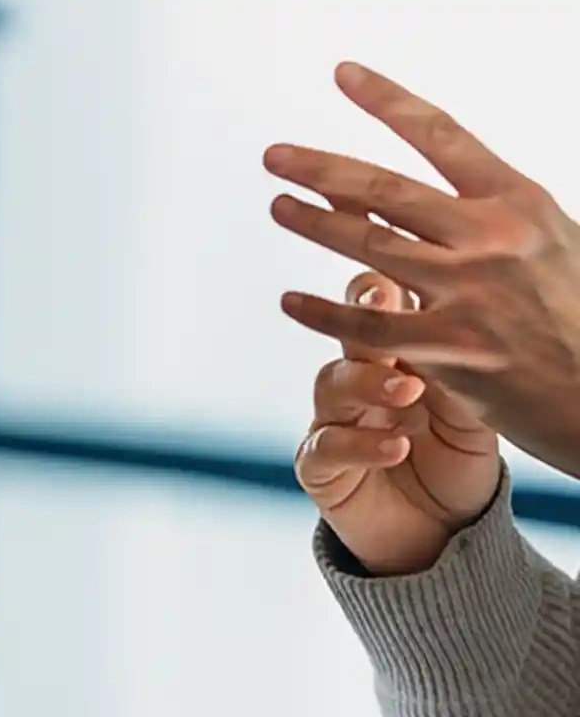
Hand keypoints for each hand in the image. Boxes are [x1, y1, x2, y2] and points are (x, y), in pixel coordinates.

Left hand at [265, 61, 579, 478]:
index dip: (386, 101)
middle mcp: (492, 238)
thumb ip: (487, 217)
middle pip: (386, 190)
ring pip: (369, 249)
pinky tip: (289, 301)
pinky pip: (368, 327)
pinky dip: (322, 312)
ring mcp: (471, 294)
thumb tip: (417, 193)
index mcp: (517, 202)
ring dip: (314, 223)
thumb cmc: (575, 317)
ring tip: (277, 206)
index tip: (342, 75)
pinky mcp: (452, 351)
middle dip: (322, 168)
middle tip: (274, 155)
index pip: (441, 136)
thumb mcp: (548, 242)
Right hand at [296, 273, 499, 575]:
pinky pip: (326, 446)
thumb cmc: (459, 459)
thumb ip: (463, 358)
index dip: (384, 283)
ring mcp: (333, 419)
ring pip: (330, 383)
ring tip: (407, 390)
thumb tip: (474, 298)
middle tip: (383, 301)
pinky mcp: (320, 467)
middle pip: (347, 330)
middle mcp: (357, 378)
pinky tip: (397, 446)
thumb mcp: (476, 404)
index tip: (399, 262)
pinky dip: (361, 444)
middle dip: (359, 312)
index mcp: (394, 353)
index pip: (381, 304)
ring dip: (367, 382)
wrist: (444, 535)